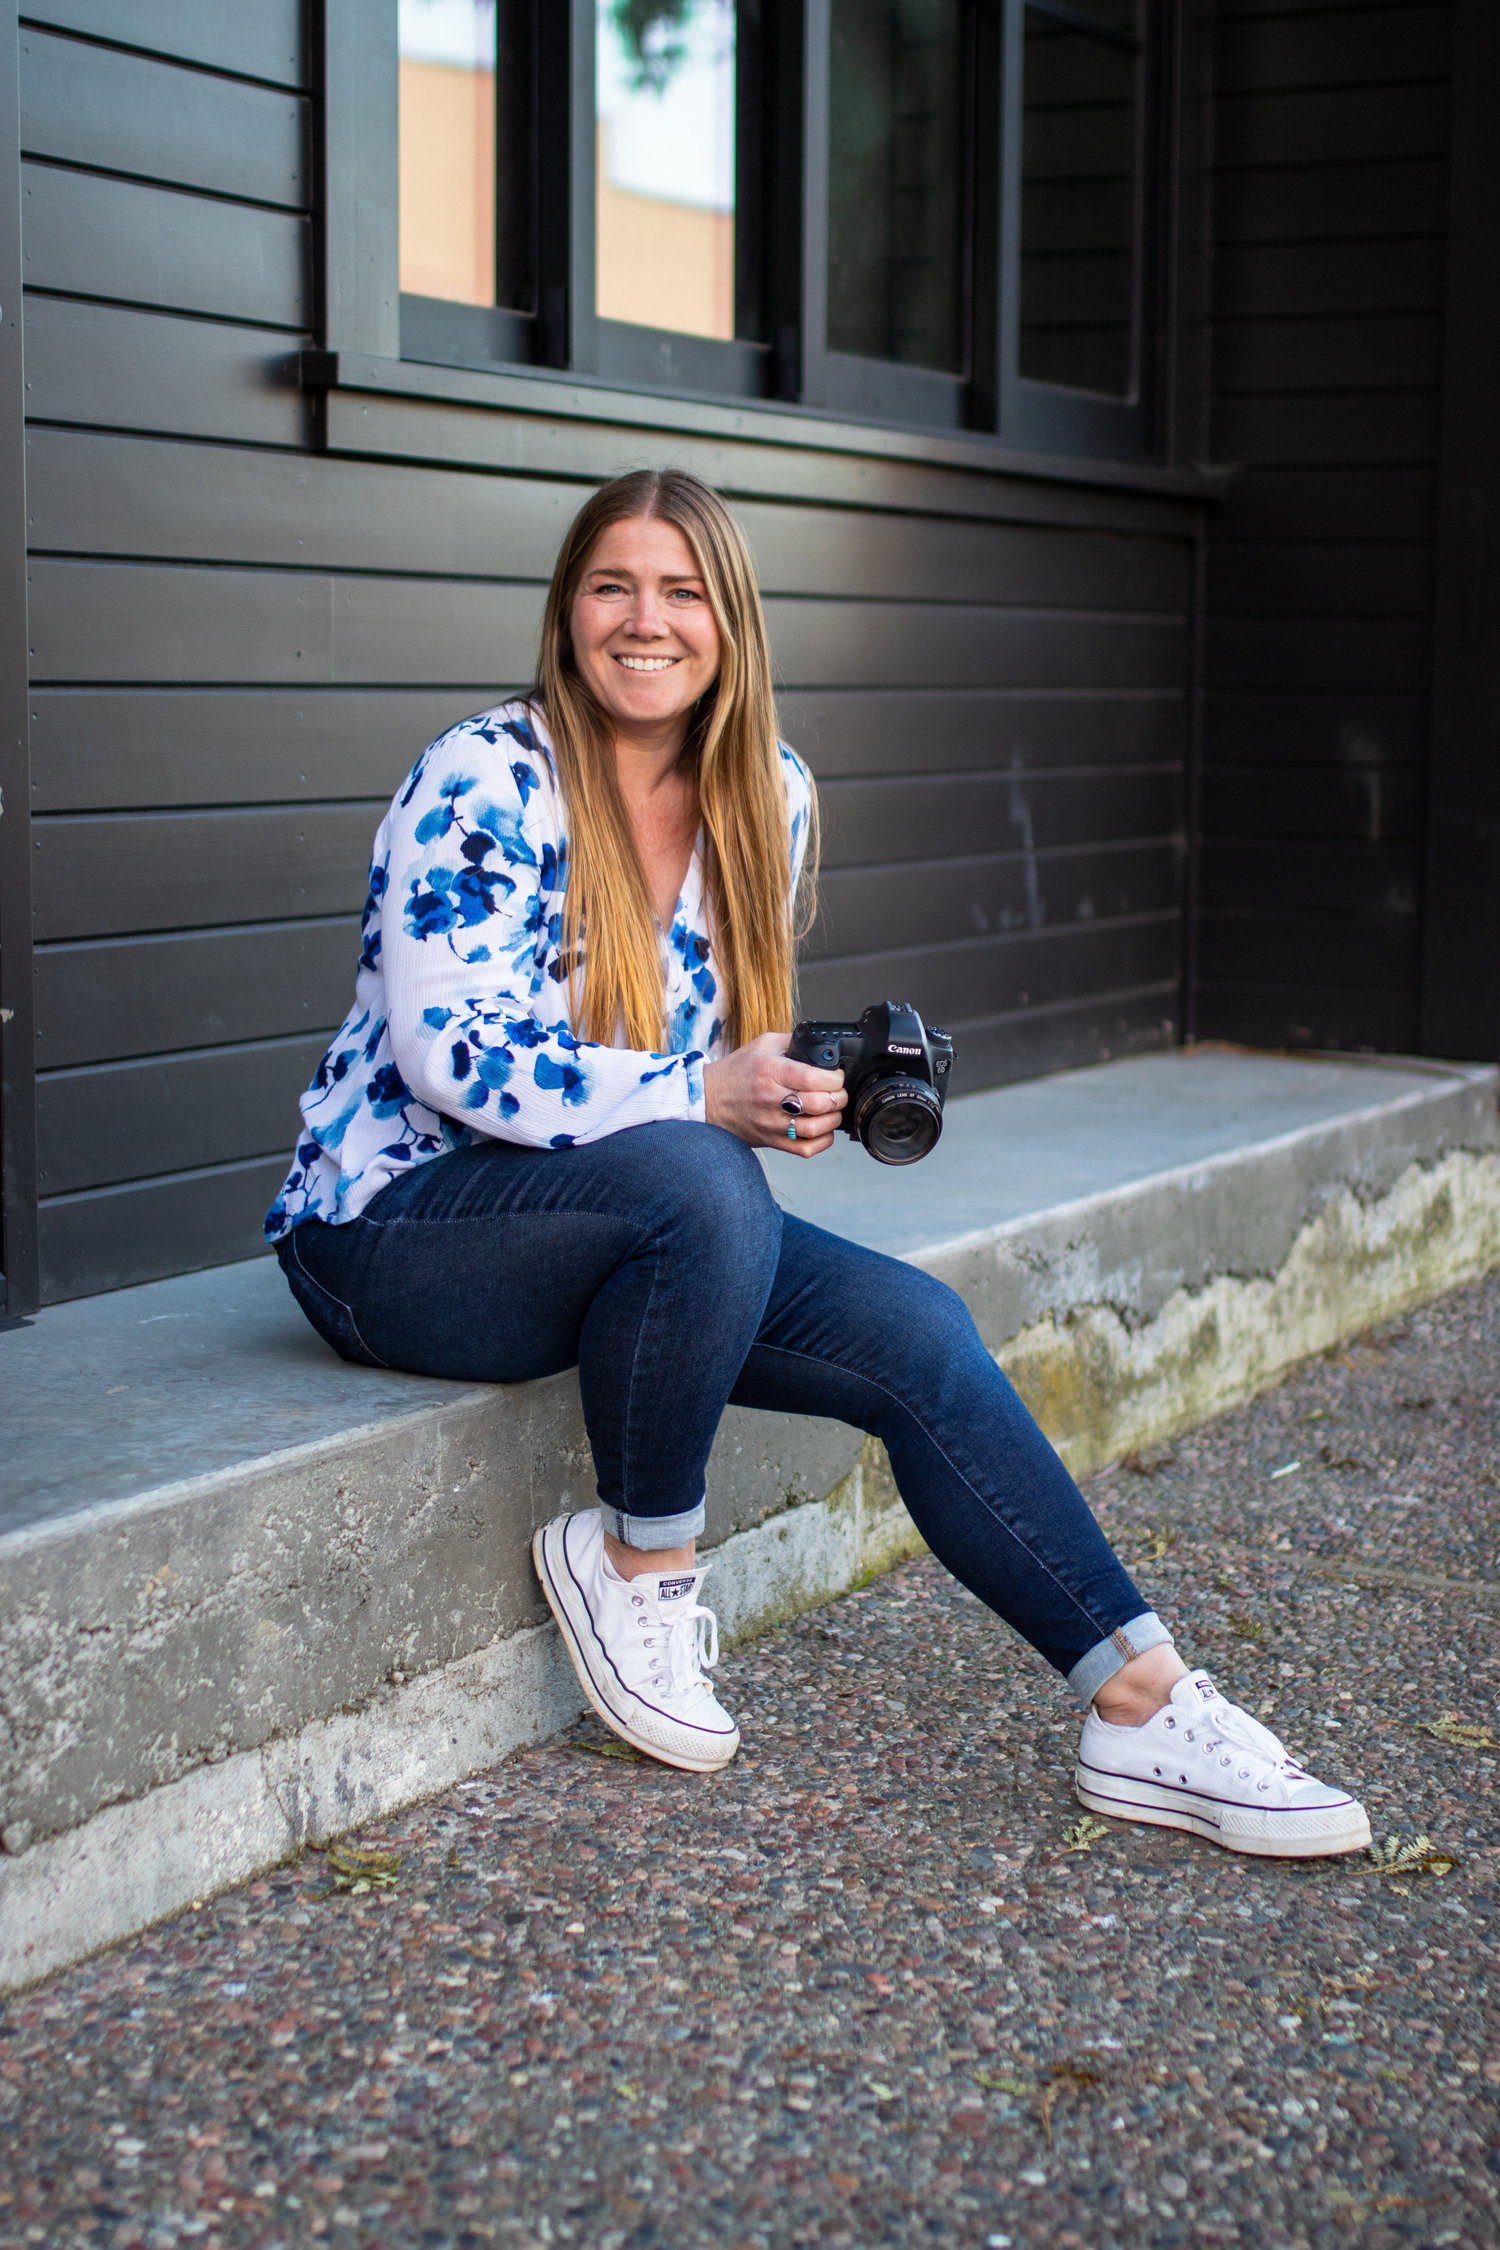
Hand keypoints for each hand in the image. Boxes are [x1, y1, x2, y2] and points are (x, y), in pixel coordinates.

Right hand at [703, 1031, 845, 1157]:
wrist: (707, 1099)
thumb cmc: (735, 1072)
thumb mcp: (761, 1045)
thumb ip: (791, 1042)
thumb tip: (819, 1045)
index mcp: (770, 1071)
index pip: (812, 1077)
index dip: (834, 1078)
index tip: (836, 1076)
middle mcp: (771, 1098)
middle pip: (820, 1104)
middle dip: (839, 1097)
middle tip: (838, 1092)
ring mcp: (771, 1123)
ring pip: (817, 1128)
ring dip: (833, 1119)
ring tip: (832, 1110)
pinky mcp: (771, 1141)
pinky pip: (806, 1149)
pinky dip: (823, 1141)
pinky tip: (822, 1129)